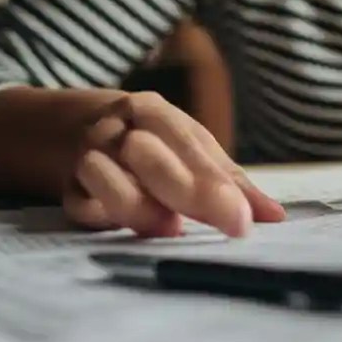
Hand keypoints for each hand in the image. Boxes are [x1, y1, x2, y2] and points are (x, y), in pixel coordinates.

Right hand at [62, 92, 285, 236]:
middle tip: (220, 224)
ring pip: (103, 175)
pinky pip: (79, 204)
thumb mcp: (191, 149)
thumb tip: (274, 216)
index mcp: (154, 112)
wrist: (72, 127)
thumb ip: (231, 183)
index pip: (190, 145)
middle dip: (185, 190)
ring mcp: (86, 154)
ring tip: (169, 228)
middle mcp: (118, 129)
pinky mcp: (66, 187)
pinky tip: (123, 229)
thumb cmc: (150, 143)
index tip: (241, 221)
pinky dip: (101, 217)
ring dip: (136, 205)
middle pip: (147, 155)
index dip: (216, 185)